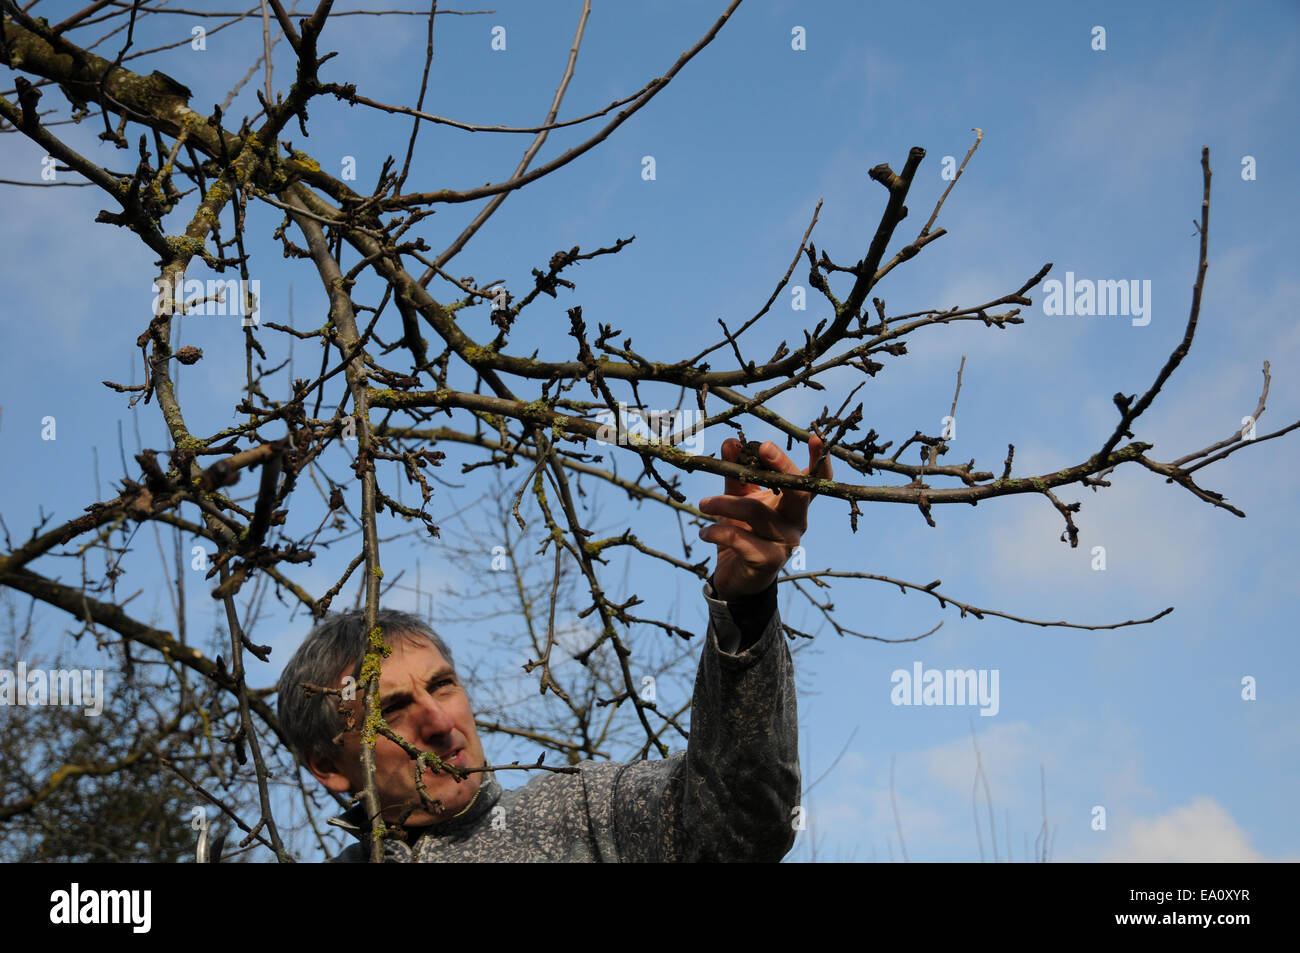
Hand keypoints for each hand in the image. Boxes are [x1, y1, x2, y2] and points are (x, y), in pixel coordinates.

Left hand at [698, 432, 832, 600]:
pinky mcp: (768, 561)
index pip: (815, 481)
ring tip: (702, 503)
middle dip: (780, 466)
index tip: (814, 437)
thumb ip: (737, 470)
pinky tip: (704, 532)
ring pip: (756, 512)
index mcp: (795, 503)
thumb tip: (732, 441)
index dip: (819, 460)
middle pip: (798, 491)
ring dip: (724, 504)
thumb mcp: (739, 496)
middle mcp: (797, 521)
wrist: (736, 577)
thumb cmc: (742, 529)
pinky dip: (718, 531)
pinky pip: (741, 539)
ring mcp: (786, 543)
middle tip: (761, 448)